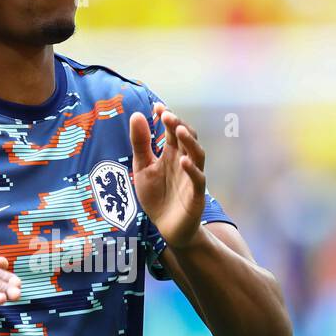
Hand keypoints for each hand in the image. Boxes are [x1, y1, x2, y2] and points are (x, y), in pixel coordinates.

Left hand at [129, 102, 205, 249]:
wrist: (167, 228)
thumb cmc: (157, 196)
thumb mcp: (142, 168)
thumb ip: (140, 144)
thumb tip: (137, 114)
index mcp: (172, 153)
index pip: (173, 130)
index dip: (167, 117)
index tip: (156, 107)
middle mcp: (184, 161)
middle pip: (187, 138)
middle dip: (178, 125)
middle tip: (166, 115)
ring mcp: (192, 177)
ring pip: (197, 154)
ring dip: (189, 141)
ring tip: (179, 130)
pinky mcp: (196, 195)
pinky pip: (198, 180)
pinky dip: (192, 170)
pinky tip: (182, 161)